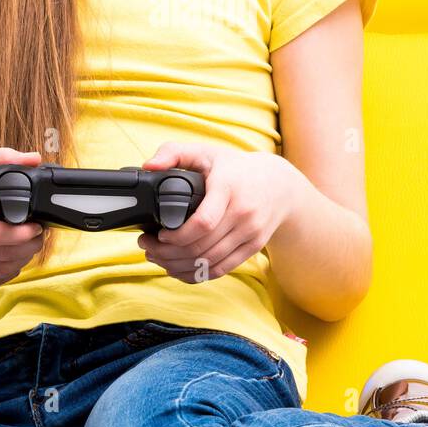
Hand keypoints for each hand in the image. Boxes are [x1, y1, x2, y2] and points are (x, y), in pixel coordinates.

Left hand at [137, 142, 292, 283]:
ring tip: (157, 257)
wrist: (280, 184)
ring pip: (209, 262)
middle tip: (148, 246)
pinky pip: (221, 269)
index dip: (177, 235)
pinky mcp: (253, 247)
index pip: (204, 222)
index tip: (158, 234)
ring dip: (178, 265)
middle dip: (168, 252)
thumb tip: (149, 166)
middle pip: (201, 247)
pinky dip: (196, 274)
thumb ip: (174, 153)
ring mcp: (250, 232)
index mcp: (228, 188)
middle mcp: (243, 213)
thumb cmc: (236, 168)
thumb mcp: (207, 152)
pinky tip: (178, 269)